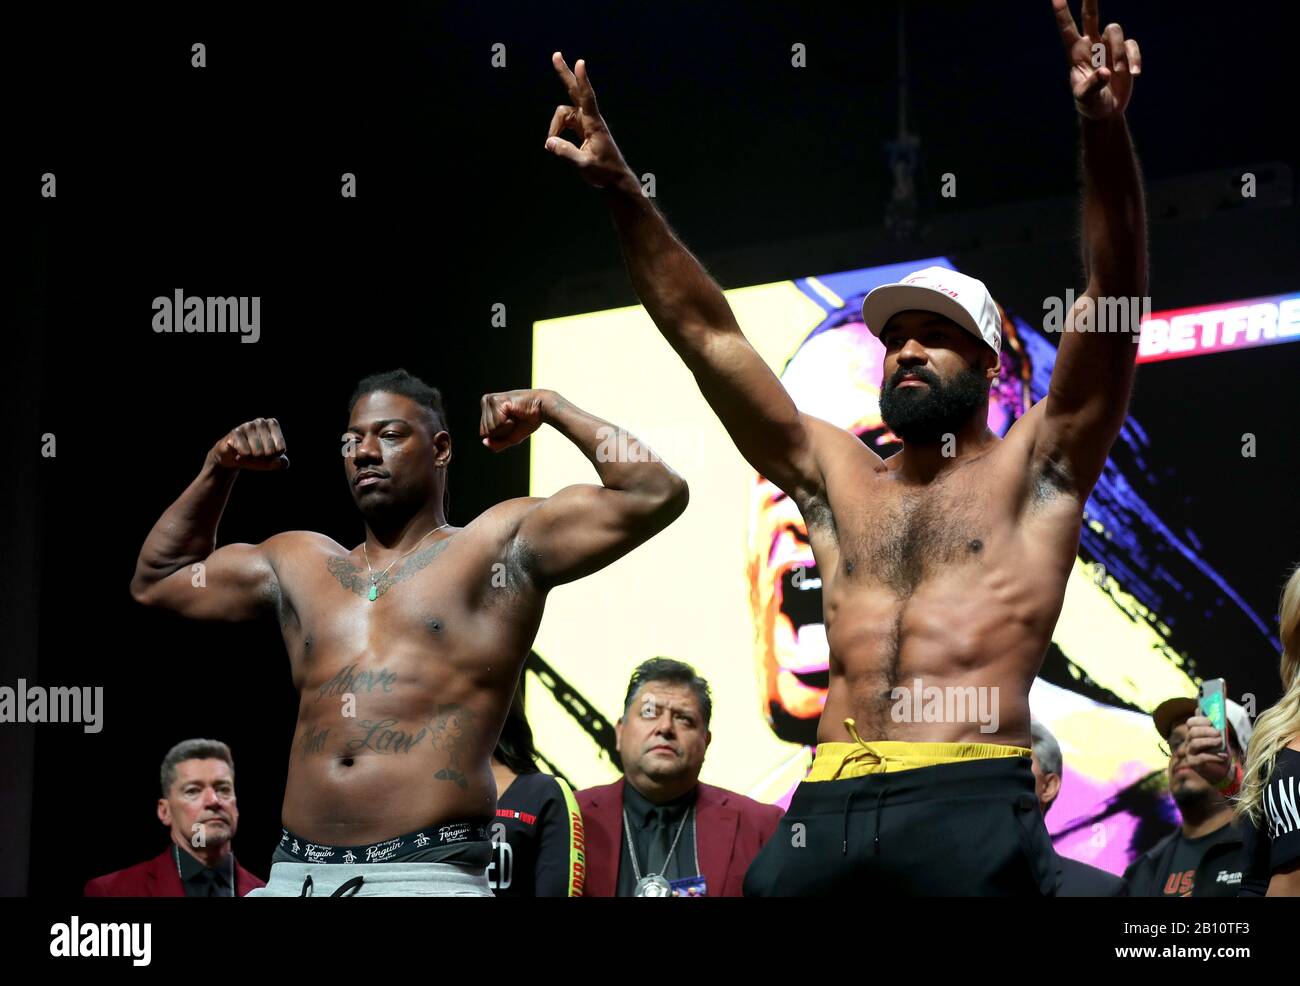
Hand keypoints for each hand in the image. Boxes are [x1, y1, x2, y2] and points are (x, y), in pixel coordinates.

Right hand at [211, 418, 288, 469]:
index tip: (267, 452)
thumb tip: (283, 463)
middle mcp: (261, 422)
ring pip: (258, 452)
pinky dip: (243, 457)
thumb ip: (282, 463)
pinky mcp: (235, 433)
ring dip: (252, 457)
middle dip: (263, 458)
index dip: (273, 456)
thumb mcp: (271, 461)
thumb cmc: (256, 456)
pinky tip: (238, 452)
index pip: (281, 448)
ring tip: (247, 452)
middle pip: (270, 451)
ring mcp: (247, 426)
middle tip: (255, 453)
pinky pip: (246, 452)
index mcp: (272, 424)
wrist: (233, 457)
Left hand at [479, 390, 552, 451]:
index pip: (484, 434)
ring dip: (506, 427)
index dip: (500, 435)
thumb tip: (484, 442)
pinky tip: (515, 413)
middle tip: (514, 419)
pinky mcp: (495, 401)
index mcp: (486, 407)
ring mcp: (489, 400)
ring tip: (515, 415)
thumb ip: (497, 443)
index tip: (512, 423)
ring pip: (490, 429)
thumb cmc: (528, 420)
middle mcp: (485, 401)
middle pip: (485, 432)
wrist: (543, 408)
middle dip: (502, 432)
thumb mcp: (511, 436)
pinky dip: (508, 424)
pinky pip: (496, 425)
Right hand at [544, 52, 633, 188]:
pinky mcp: (581, 129)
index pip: (587, 98)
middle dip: (565, 74)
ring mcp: (584, 123)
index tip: (580, 63)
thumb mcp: (584, 165)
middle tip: (556, 55)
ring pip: (563, 114)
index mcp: (594, 124)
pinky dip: (556, 132)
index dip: (582, 81)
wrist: (614, 178)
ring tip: (550, 144)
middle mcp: (589, 119)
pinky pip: (564, 124)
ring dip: (554, 127)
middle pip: (575, 92)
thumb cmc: (604, 172)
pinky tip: (553, 143)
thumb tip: (549, 142)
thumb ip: (566, 153)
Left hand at [1052, 0, 1140, 119]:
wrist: (1105, 111)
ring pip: (1115, 31)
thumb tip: (1105, 72)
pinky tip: (1134, 74)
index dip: (1062, 13)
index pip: (1067, 29)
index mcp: (1076, 53)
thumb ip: (1093, 86)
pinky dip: (1134, 58)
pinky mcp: (1125, 52)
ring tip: (1119, 72)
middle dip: (1090, 0)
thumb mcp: (1086, 99)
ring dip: (1119, 52)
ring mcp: (1108, 47)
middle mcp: (1091, 45)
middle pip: (1090, 15)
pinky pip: (1132, 45)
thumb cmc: (1090, 105)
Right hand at [1180, 714, 1231, 785]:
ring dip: (1208, 742)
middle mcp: (1188, 742)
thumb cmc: (1219, 751)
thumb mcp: (1219, 738)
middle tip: (1218, 733)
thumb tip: (1212, 714)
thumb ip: (1215, 727)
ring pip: (1194, 744)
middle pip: (1192, 733)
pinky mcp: (1193, 763)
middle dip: (1205, 731)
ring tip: (1220, 742)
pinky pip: (1202, 757)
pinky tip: (1223, 756)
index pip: (1190, 723)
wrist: (1221, 771)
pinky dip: (1213, 756)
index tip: (1211, 722)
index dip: (1199, 720)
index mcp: (1194, 733)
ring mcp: (1189, 753)